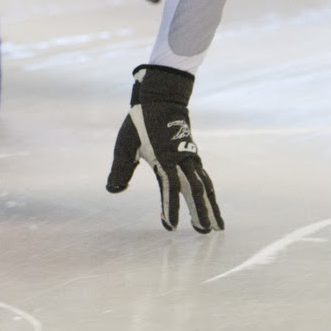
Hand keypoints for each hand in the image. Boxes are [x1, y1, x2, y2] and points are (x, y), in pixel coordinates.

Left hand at [106, 65, 223, 232]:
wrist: (163, 98)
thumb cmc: (140, 121)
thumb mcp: (125, 143)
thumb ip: (120, 168)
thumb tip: (113, 190)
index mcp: (164, 158)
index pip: (169, 188)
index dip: (170, 207)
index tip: (170, 226)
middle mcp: (182, 160)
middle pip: (194, 190)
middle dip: (201, 212)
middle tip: (205, 233)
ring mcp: (191, 158)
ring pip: (205, 186)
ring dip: (211, 206)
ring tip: (217, 226)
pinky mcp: (194, 156)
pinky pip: (205, 178)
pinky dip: (210, 194)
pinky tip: (211, 204)